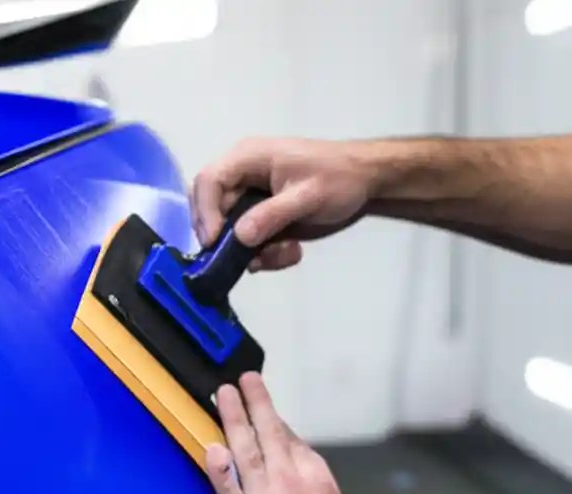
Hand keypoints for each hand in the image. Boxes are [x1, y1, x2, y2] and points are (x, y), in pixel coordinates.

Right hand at [191, 138, 376, 271]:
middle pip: (209, 207)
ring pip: (228, 228)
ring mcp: (249, 196)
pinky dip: (264, 253)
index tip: (215, 242)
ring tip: (284, 252)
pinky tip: (291, 250)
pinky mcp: (260, 215)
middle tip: (241, 257)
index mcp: (247, 158)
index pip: (208, 181)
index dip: (205, 212)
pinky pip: (246, 239)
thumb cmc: (339, 178)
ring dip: (249, 250)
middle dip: (223, 236)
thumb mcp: (307, 196)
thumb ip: (272, 215)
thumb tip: (239, 236)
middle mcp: (241, 175)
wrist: (366, 180)